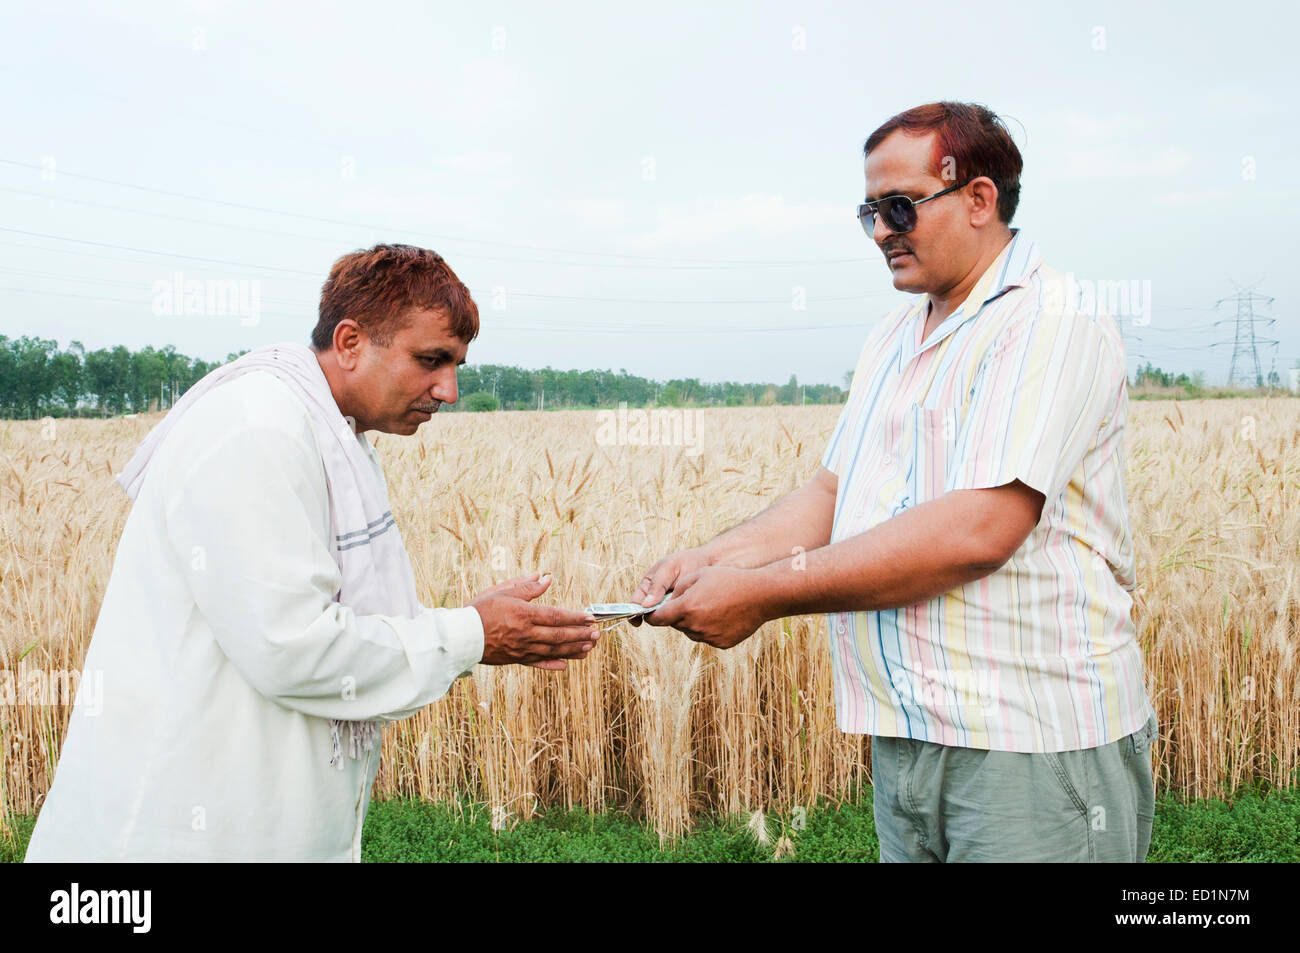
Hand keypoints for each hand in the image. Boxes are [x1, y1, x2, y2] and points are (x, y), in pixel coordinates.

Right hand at [469, 574, 598, 670]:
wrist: (460, 636)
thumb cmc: (479, 610)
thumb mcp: (502, 592)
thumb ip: (526, 587)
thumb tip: (546, 578)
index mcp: (523, 614)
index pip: (556, 616)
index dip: (575, 617)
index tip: (590, 617)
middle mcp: (525, 634)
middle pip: (559, 635)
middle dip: (581, 634)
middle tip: (598, 634)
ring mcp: (521, 649)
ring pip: (553, 651)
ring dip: (573, 649)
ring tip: (590, 647)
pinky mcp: (515, 659)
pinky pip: (538, 663)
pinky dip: (552, 665)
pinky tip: (566, 665)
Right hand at [628, 547, 713, 627]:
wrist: (711, 563)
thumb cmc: (687, 561)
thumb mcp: (669, 568)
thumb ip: (657, 585)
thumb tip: (645, 605)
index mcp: (648, 585)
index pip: (635, 603)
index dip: (633, 613)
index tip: (636, 621)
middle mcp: (656, 598)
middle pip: (647, 614)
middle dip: (653, 616)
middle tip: (664, 613)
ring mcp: (668, 605)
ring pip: (662, 618)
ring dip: (668, 616)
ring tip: (680, 606)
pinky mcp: (681, 611)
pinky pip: (676, 619)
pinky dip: (679, 617)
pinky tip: (689, 610)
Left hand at [642, 565, 768, 648]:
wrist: (760, 595)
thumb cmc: (729, 580)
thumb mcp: (698, 575)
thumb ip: (677, 589)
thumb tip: (666, 602)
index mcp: (687, 608)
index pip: (658, 618)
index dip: (652, 616)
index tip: (650, 614)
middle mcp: (695, 626)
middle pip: (675, 624)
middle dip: (677, 614)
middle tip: (692, 601)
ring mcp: (709, 637)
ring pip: (691, 632)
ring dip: (693, 622)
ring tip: (710, 605)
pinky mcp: (721, 644)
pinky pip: (707, 637)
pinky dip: (709, 628)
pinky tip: (722, 615)